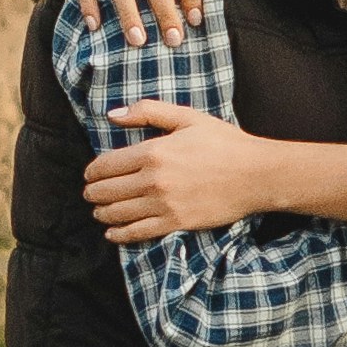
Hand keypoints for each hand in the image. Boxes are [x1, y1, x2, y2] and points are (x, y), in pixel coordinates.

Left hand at [86, 103, 275, 239]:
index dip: (92, 172)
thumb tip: (112, 116)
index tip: (90, 175)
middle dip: (93, 193)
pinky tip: (112, 233)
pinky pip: (138, 232)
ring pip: (118, 213)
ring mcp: (164, 204)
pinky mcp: (176, 223)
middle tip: (91, 194)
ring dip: (102, 213)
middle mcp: (153, 180)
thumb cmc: (225, 142)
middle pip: (107, 191)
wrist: (257, 174)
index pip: (106, 165)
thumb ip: (148, 112)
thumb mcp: (187, 118)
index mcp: (153, 151)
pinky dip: (119, 234)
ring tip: (99, 212)